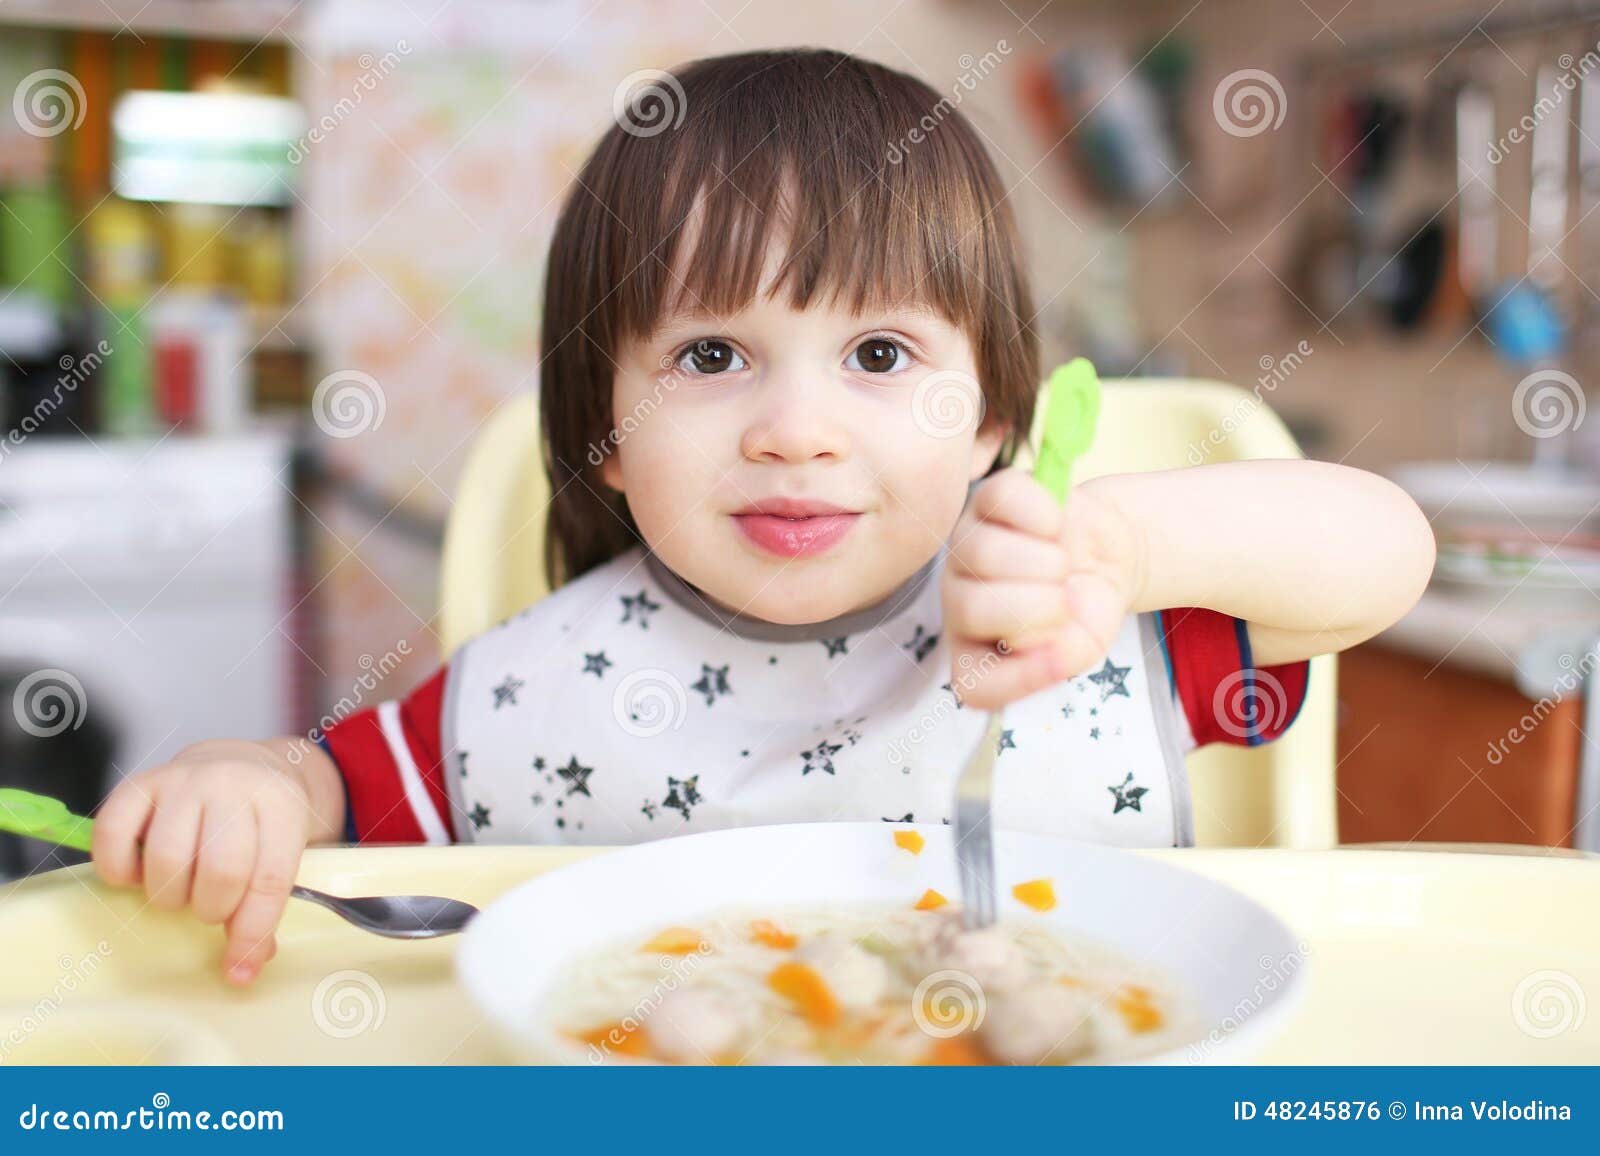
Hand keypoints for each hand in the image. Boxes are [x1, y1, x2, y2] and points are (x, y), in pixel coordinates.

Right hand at [91, 740, 314, 985]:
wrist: (240, 765)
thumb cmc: (263, 823)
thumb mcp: (284, 852)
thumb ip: (267, 904)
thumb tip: (243, 966)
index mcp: (282, 805)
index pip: (270, 879)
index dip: (252, 933)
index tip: (238, 971)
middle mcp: (234, 784)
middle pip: (221, 870)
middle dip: (212, 909)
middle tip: (210, 908)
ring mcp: (186, 779)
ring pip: (167, 857)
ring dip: (169, 895)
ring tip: (180, 891)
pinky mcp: (141, 781)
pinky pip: (113, 835)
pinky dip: (119, 870)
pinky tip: (138, 874)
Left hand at [942, 468, 1141, 710]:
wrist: (1105, 556)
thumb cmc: (1085, 608)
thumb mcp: (1082, 646)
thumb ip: (1057, 660)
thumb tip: (1044, 653)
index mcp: (973, 651)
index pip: (974, 683)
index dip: (1023, 676)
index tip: (1062, 659)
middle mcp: (958, 599)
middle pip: (973, 608)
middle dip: (1036, 606)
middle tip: (1064, 600)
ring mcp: (967, 545)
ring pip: (985, 552)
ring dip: (1046, 562)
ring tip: (1062, 565)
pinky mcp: (987, 498)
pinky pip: (1003, 500)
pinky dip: (1044, 516)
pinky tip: (1056, 527)